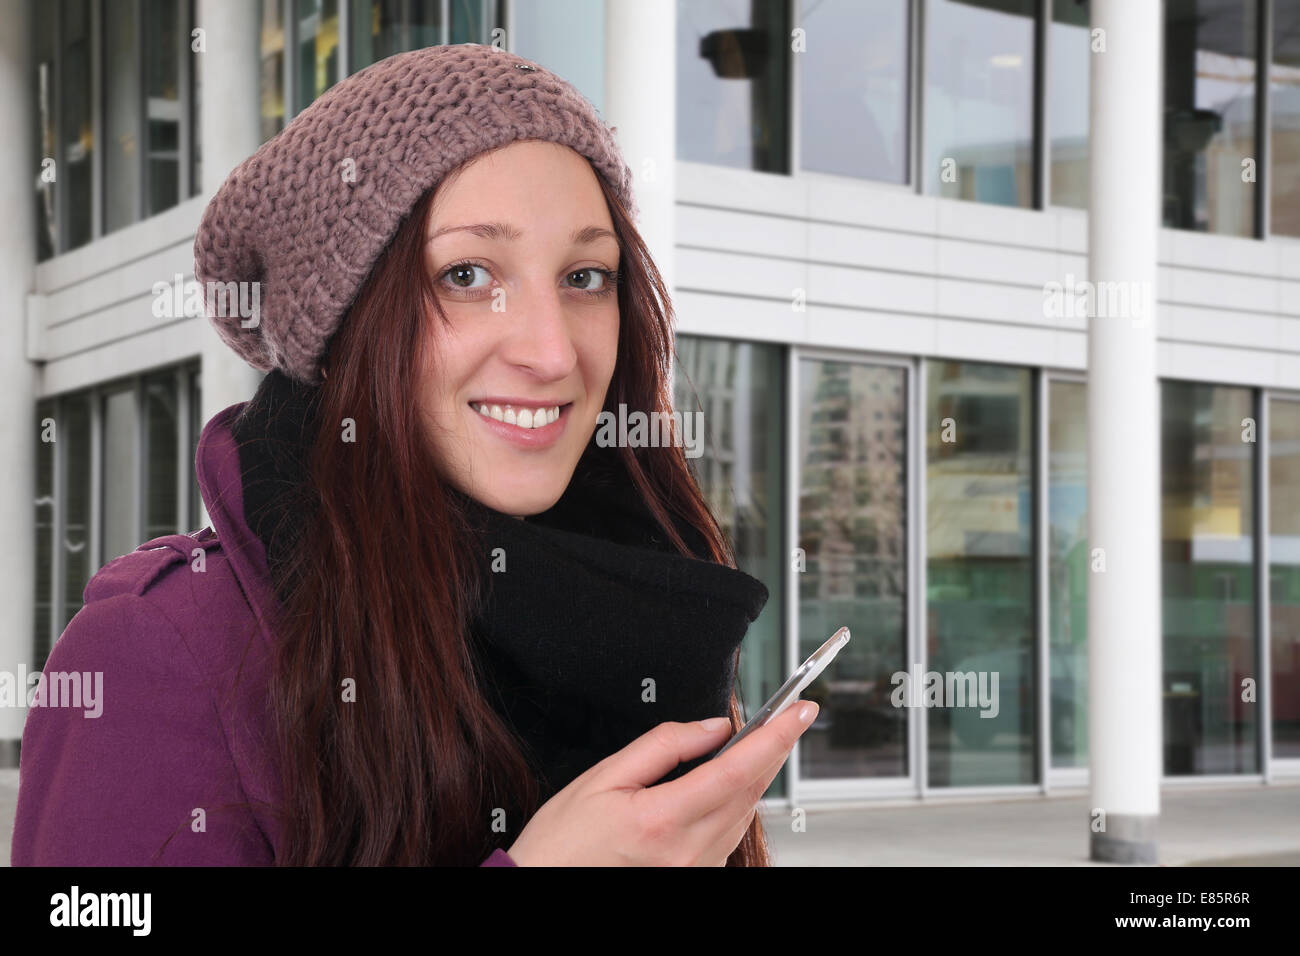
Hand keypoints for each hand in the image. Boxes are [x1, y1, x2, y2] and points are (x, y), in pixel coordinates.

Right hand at [505, 701, 817, 865]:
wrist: (541, 889)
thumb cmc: (562, 844)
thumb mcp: (602, 778)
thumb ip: (662, 747)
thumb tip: (710, 728)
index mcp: (662, 821)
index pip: (737, 770)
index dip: (775, 737)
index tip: (799, 711)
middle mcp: (687, 854)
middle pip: (751, 792)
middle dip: (775, 748)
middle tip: (793, 715)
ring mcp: (695, 872)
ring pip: (745, 814)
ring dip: (757, 775)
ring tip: (762, 742)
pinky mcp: (695, 880)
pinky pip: (729, 835)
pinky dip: (736, 803)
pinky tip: (729, 784)